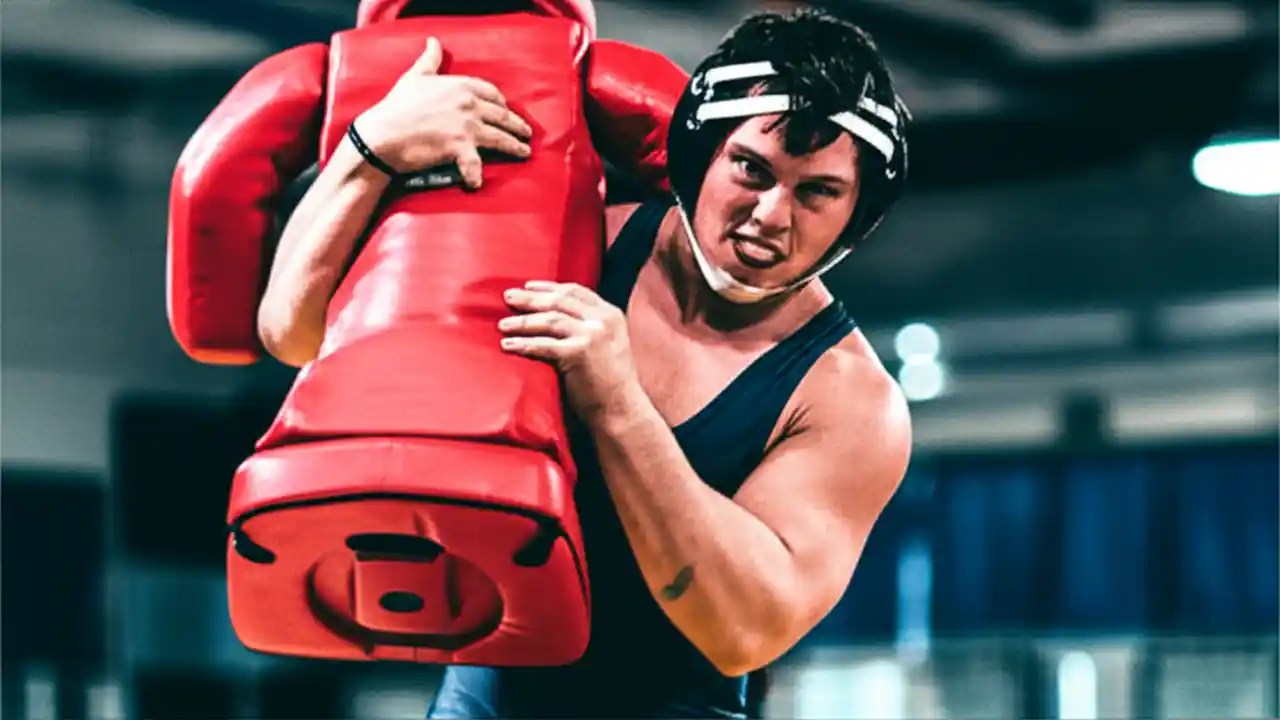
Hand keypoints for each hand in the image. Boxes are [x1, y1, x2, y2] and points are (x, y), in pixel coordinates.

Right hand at [354, 37, 533, 187]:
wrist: (381, 134)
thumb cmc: (395, 106)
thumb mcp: (414, 77)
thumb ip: (429, 60)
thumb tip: (433, 42)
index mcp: (460, 86)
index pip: (491, 92)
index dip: (501, 101)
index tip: (506, 108)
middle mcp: (468, 104)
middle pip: (501, 115)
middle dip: (516, 125)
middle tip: (526, 133)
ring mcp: (466, 126)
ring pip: (500, 138)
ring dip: (515, 147)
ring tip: (524, 152)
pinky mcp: (460, 148)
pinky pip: (475, 165)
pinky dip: (476, 176)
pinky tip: (477, 183)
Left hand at [499, 281, 644, 424]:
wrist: (622, 410)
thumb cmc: (611, 383)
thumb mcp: (609, 344)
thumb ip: (591, 327)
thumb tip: (557, 317)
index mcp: (610, 315)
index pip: (575, 292)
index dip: (549, 287)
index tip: (528, 287)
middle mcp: (603, 320)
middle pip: (559, 301)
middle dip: (530, 299)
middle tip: (507, 297)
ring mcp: (592, 335)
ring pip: (549, 320)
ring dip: (522, 321)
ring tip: (502, 324)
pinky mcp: (578, 353)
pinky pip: (544, 345)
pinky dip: (523, 344)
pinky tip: (507, 345)